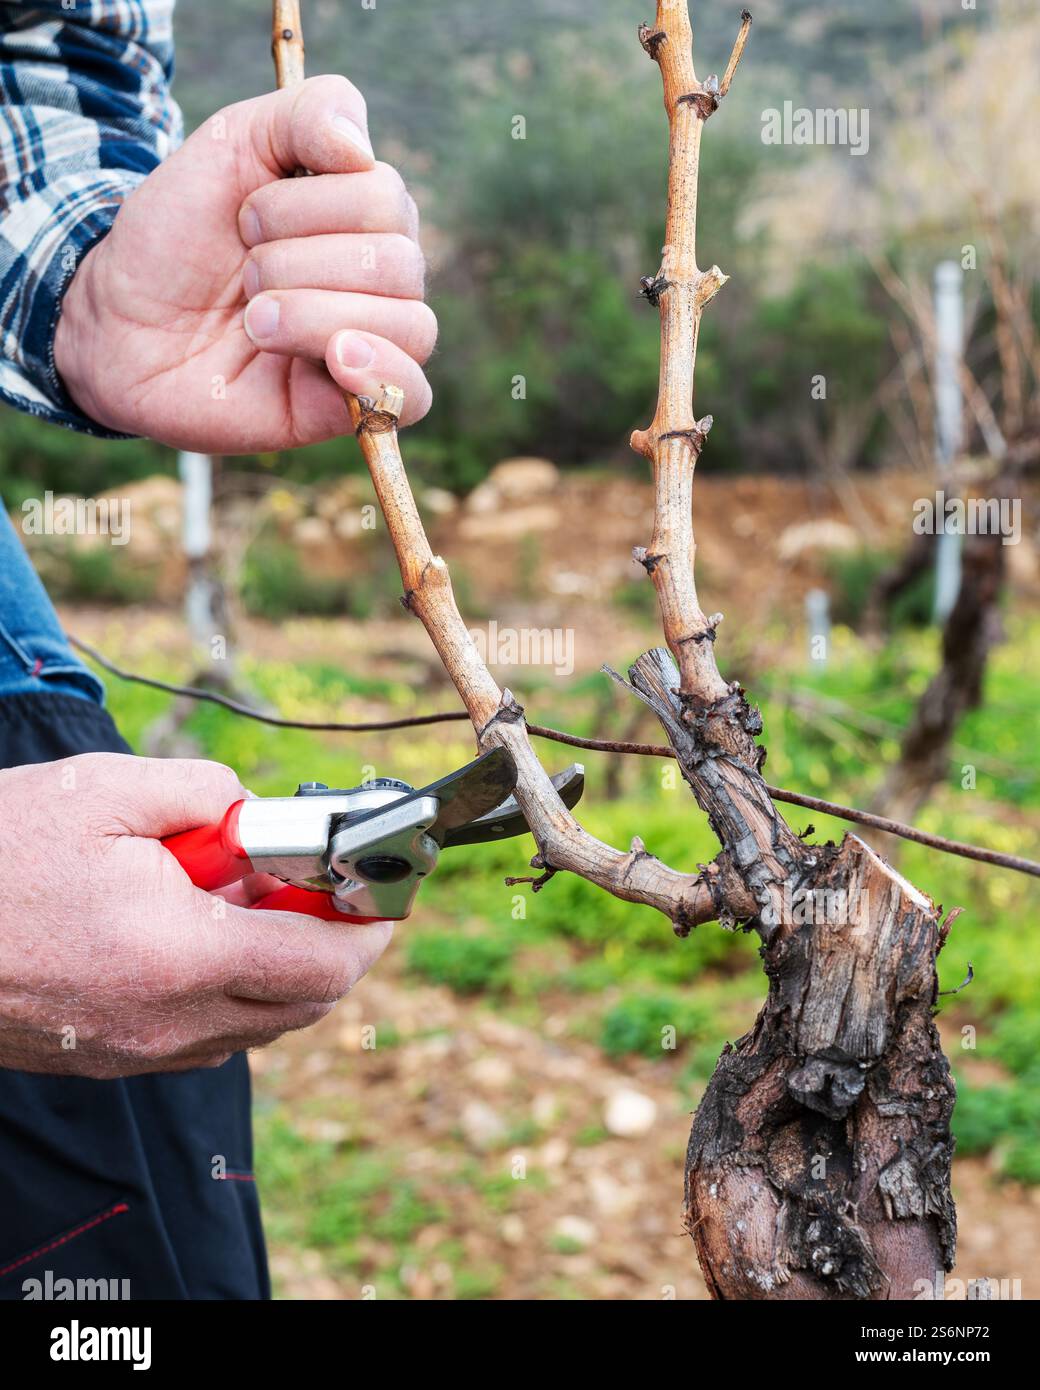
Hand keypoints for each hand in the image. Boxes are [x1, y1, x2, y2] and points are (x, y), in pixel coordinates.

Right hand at [0, 753, 391, 1077]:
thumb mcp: (105, 791)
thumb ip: (204, 792)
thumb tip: (253, 813)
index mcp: (181, 957)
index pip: (324, 963)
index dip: (370, 925)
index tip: (384, 888)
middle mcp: (173, 1023)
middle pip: (304, 1002)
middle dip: (333, 940)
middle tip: (321, 879)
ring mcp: (143, 1051)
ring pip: (259, 1020)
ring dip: (282, 961)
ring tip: (249, 892)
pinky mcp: (115, 1057)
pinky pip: (211, 1031)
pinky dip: (234, 984)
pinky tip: (200, 927)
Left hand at [54, 76, 435, 451]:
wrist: (120, 319)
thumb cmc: (180, 233)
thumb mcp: (235, 142)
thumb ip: (308, 113)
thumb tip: (362, 152)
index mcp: (364, 216)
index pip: (386, 198)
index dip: (307, 204)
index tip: (244, 220)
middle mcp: (380, 281)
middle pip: (400, 263)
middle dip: (300, 260)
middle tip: (243, 276)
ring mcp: (370, 345)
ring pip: (408, 324)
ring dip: (314, 313)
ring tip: (252, 322)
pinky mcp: (351, 407)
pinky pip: (414, 396)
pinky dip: (384, 373)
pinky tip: (338, 358)